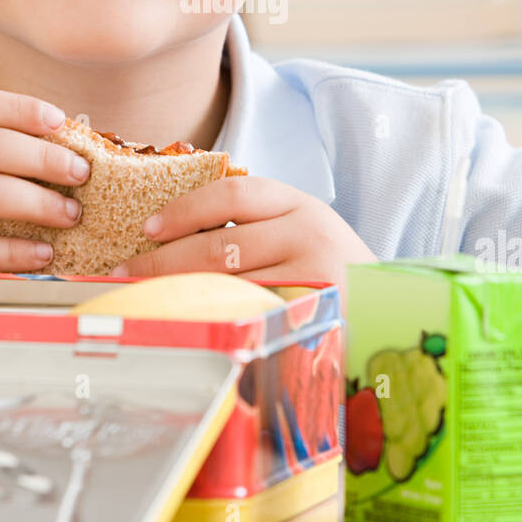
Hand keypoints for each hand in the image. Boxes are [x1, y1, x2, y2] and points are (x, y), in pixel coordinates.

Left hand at [105, 174, 375, 319]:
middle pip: (221, 246)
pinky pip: (253, 318)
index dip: (185, 209)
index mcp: (300, 204)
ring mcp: (315, 277)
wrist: (395, 310)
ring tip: (146, 300)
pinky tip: (190, 326)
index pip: (233, 195)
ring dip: (180, 293)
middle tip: (125, 273)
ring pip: (230, 285)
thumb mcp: (301, 234)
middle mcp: (310, 233)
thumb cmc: (332, 272)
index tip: (147, 228)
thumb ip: (255, 228)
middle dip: (164, 260)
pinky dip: (217, 321)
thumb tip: (173, 236)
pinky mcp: (316, 317)